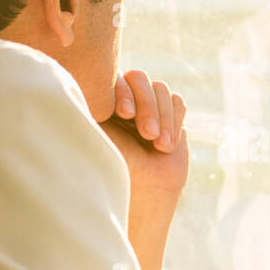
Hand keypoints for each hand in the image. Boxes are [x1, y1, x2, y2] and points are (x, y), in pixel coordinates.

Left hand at [99, 70, 188, 194]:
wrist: (144, 193)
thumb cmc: (114, 166)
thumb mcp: (98, 135)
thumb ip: (95, 107)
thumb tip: (91, 81)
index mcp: (102, 101)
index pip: (116, 77)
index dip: (124, 92)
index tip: (125, 114)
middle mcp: (124, 99)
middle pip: (140, 78)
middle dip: (147, 106)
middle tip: (147, 134)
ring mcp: (148, 106)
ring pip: (161, 89)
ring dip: (163, 118)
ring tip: (159, 146)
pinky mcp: (169, 115)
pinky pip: (178, 101)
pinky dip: (174, 122)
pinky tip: (166, 147)